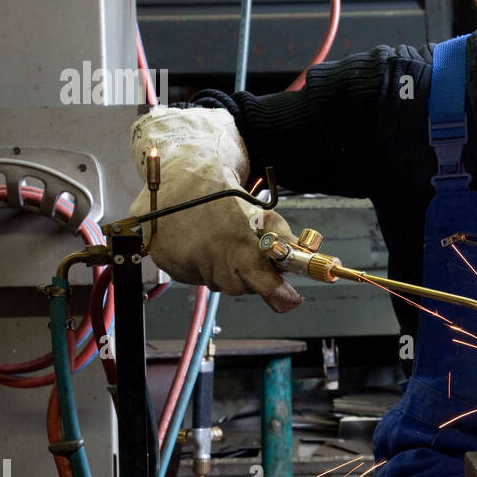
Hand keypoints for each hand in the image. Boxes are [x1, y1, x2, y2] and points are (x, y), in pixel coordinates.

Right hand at [128, 106, 302, 312]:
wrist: (180, 178)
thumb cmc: (223, 193)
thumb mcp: (261, 213)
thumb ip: (283, 240)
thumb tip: (308, 262)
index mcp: (238, 249)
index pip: (266, 286)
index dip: (281, 295)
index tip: (291, 298)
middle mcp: (212, 262)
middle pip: (240, 288)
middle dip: (250, 276)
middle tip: (248, 253)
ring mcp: (187, 265)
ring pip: (216, 282)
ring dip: (224, 268)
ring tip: (221, 239)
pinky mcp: (168, 264)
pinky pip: (195, 275)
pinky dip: (202, 263)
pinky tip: (201, 241)